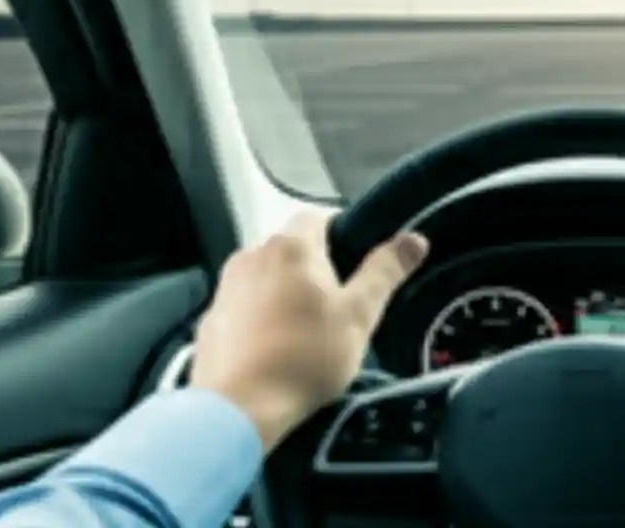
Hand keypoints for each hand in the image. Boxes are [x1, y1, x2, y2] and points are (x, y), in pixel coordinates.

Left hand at [191, 210, 428, 451]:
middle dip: (312, 269)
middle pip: (290, 249)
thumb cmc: (306, 357)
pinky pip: (242, 308)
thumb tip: (414, 239)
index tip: (355, 266)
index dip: (341, 235)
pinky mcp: (209, 320)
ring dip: (283, 294)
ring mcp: (225, 288)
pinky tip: (272, 351)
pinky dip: (258, 320)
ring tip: (303, 334)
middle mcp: (252, 255)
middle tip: (335, 307)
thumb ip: (385, 271)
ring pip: (265, 278)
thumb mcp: (360, 314)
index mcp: (292, 247)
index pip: (319, 216)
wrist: (240, 407)